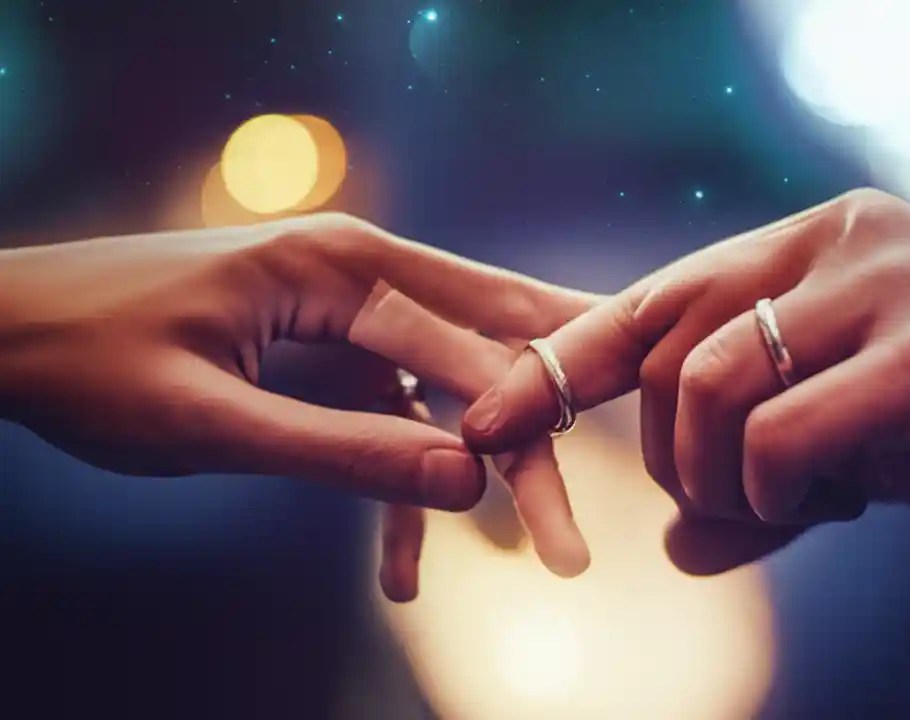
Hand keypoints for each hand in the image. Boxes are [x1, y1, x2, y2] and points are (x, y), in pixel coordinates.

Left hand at [0, 213, 596, 595]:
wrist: (1, 330)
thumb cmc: (88, 360)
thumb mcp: (213, 418)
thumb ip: (343, 451)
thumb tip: (467, 484)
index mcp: (339, 264)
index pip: (467, 341)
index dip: (525, 422)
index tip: (571, 501)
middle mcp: (360, 274)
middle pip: (482, 359)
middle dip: (533, 450)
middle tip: (576, 539)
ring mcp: (347, 313)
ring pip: (449, 394)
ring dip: (482, 476)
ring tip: (536, 555)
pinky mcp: (327, 352)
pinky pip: (391, 417)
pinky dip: (401, 486)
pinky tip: (403, 573)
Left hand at [464, 189, 909, 571]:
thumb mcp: (880, 452)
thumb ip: (775, 481)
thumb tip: (678, 544)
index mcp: (824, 244)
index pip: (659, 295)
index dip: (564, 360)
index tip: (490, 418)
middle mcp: (843, 241)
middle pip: (666, 343)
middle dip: (659, 445)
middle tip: (727, 502)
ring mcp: (885, 286)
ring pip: (708, 383)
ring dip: (716, 474)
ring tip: (786, 508)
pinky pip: (783, 430)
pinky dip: (777, 489)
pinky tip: (833, 506)